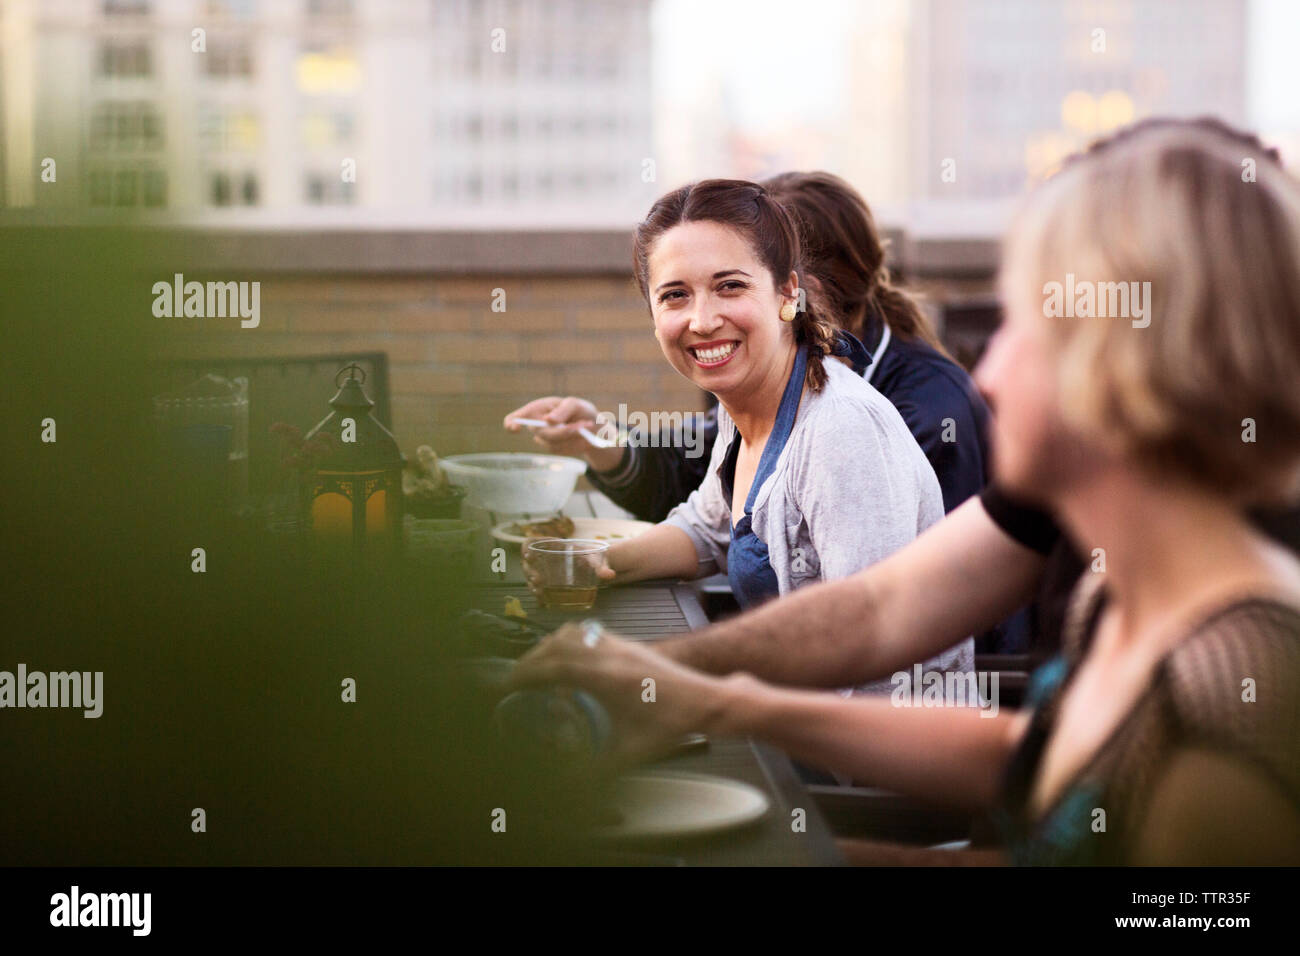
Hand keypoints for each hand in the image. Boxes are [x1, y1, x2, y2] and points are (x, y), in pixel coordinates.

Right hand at [503, 395, 622, 471]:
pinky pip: (563, 451)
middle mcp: (537, 425)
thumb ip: (563, 409)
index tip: (515, 427)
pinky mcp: (555, 450)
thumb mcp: (575, 404)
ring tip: (587, 426)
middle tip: (584, 424)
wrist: (593, 427)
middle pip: (541, 434)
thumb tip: (548, 420)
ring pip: (554, 444)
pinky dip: (577, 444)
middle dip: (564, 431)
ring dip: (574, 437)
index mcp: (537, 410)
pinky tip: (584, 438)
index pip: (514, 419)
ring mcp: (544, 439)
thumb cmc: (580, 410)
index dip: (511, 423)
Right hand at [509, 622, 733, 765]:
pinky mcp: (629, 643)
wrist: (705, 700)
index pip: (554, 666)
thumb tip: (568, 785)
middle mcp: (611, 654)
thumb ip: (596, 769)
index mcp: (607, 677)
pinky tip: (567, 658)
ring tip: (536, 666)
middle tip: (516, 678)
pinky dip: (569, 640)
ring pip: (573, 633)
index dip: (526, 673)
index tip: (509, 684)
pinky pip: (589, 632)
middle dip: (531, 660)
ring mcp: (620, 644)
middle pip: (557, 646)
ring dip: (549, 647)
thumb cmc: (673, 723)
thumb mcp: (631, 751)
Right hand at [522, 536, 616, 600]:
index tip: (528, 556)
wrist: (594, 567)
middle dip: (530, 573)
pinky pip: (538, 589)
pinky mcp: (548, 583)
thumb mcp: (596, 559)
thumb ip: (600, 566)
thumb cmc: (591, 558)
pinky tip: (543, 603)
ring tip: (540, 594)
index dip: (525, 548)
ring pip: (531, 577)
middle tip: (538, 580)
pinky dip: (539, 596)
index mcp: (551, 546)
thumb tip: (610, 575)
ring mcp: (544, 571)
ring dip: (532, 585)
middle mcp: (544, 558)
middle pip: (528, 564)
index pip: (530, 543)